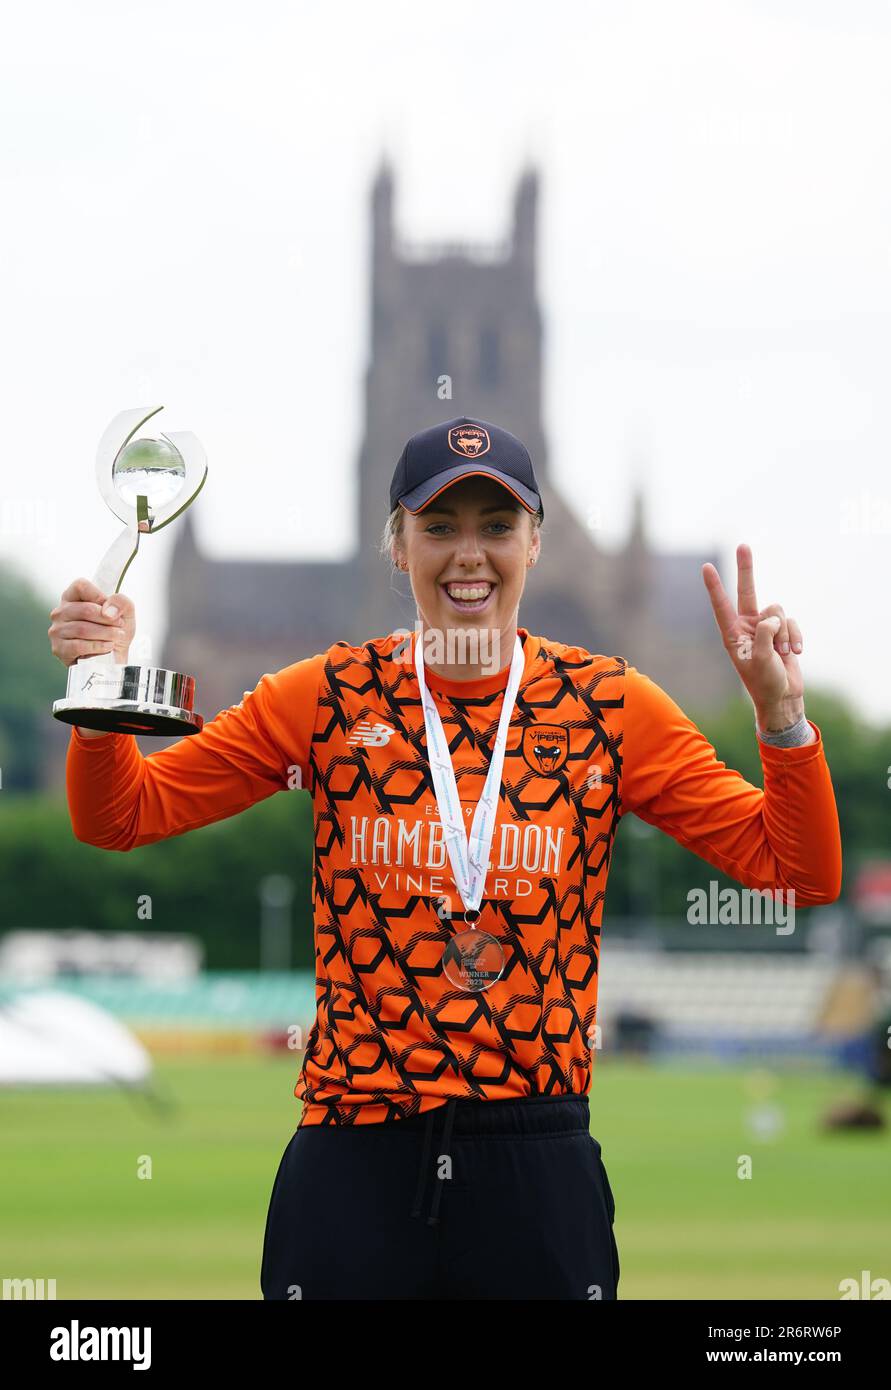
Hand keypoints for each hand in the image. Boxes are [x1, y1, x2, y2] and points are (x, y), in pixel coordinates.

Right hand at [48, 578, 135, 668]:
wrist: (114, 658)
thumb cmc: (115, 631)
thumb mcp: (125, 613)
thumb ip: (121, 602)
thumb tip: (107, 611)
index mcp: (72, 597)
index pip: (80, 586)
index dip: (99, 595)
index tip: (112, 608)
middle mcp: (60, 612)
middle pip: (85, 609)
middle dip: (108, 620)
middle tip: (120, 626)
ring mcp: (57, 631)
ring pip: (82, 629)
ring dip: (105, 634)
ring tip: (117, 637)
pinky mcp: (59, 649)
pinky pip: (78, 646)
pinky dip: (97, 646)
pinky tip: (107, 646)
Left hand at [702, 544, 804, 728]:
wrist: (783, 697)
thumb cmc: (764, 682)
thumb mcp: (759, 659)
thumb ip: (764, 633)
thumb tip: (774, 617)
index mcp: (732, 635)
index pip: (722, 605)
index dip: (715, 586)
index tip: (706, 567)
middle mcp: (748, 627)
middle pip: (747, 591)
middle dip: (747, 569)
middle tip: (743, 545)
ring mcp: (766, 628)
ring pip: (778, 612)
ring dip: (784, 633)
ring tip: (781, 653)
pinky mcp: (783, 632)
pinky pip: (792, 622)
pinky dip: (795, 636)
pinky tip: (795, 654)